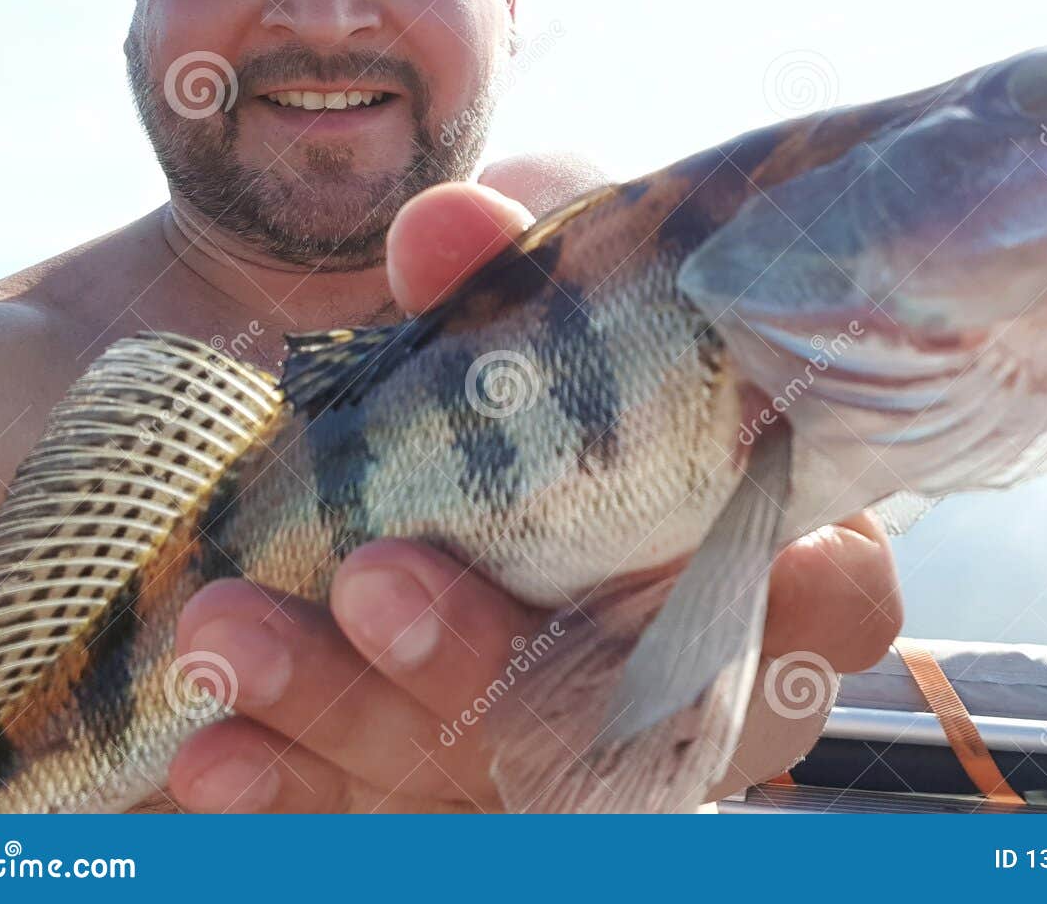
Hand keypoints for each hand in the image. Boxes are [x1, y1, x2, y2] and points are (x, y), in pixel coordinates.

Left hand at [167, 176, 902, 811]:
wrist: (455, 436)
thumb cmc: (558, 362)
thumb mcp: (548, 299)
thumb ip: (515, 271)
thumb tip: (442, 229)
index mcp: (776, 532)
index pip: (834, 597)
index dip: (760, 597)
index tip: (645, 556)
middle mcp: (702, 664)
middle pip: (643, 724)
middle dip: (492, 669)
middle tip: (368, 580)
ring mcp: (588, 741)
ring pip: (504, 782)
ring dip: (362, 720)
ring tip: (231, 634)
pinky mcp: (477, 784)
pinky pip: (402, 818)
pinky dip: (303, 790)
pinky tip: (212, 754)